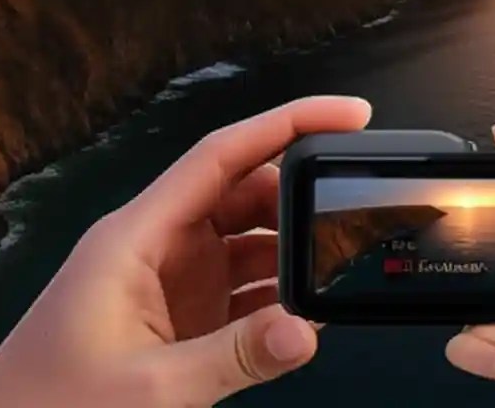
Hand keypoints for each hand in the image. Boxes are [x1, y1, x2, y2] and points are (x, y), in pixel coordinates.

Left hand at [0, 95, 371, 407]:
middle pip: (241, 193)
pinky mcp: (173, 319)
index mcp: (137, 236)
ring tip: (341, 266)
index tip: (350, 114)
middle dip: (300, 197)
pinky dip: (274, 296)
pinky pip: (236, 289)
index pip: (222, 155)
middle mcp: (154, 246)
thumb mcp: (151, 388)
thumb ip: (235, 358)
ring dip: (291, 253)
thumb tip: (309, 332)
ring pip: (244, 242)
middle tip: (356, 211)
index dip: (288, 124)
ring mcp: (165, 282)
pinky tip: (303, 315)